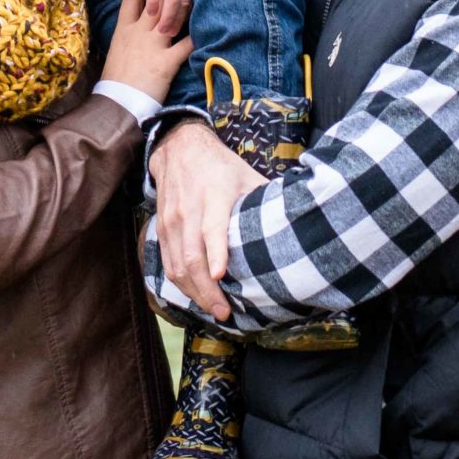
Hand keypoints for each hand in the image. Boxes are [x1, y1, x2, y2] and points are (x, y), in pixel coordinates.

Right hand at [100, 0, 189, 101]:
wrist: (117, 102)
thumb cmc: (114, 80)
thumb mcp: (116, 52)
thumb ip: (126, 38)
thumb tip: (132, 31)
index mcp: (124, 29)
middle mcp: (139, 32)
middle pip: (156, 1)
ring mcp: (153, 45)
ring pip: (172, 17)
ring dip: (185, 7)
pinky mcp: (166, 61)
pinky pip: (186, 46)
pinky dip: (197, 39)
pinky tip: (207, 33)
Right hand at [149, 122, 261, 319]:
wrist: (178, 147)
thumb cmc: (219, 165)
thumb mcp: (247, 175)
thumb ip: (265, 199)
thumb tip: (296, 220)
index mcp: (214, 196)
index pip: (212, 227)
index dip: (216, 252)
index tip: (220, 275)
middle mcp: (189, 211)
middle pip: (192, 257)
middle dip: (207, 290)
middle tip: (225, 311)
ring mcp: (172, 222)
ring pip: (177, 266)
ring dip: (194, 293)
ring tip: (214, 310)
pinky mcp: (162, 229)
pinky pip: (168, 264)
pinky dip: (181, 285)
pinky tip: (196, 296)